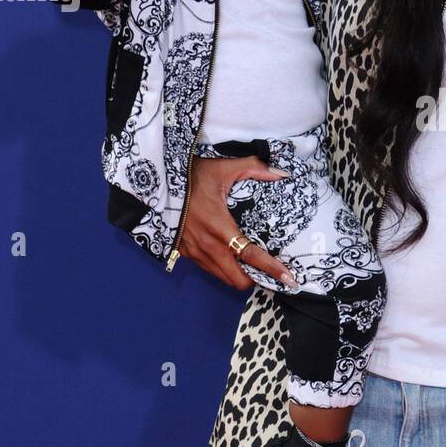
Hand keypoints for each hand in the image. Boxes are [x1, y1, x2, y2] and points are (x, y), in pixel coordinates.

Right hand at [176, 155, 296, 289]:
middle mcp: (207, 245)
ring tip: (253, 266)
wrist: (157, 183)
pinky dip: (223, 269)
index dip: (271, 269)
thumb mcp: (224, 168)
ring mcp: (195, 252)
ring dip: (239, 275)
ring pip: (223, 278)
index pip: (250, 255)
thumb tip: (282, 173)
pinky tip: (231, 258)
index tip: (288, 279)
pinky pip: (209, 270)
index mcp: (219, 226)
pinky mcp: (185, 253)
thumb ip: (255, 168)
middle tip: (270, 272)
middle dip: (256, 279)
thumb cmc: (192, 176)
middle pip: (237, 279)